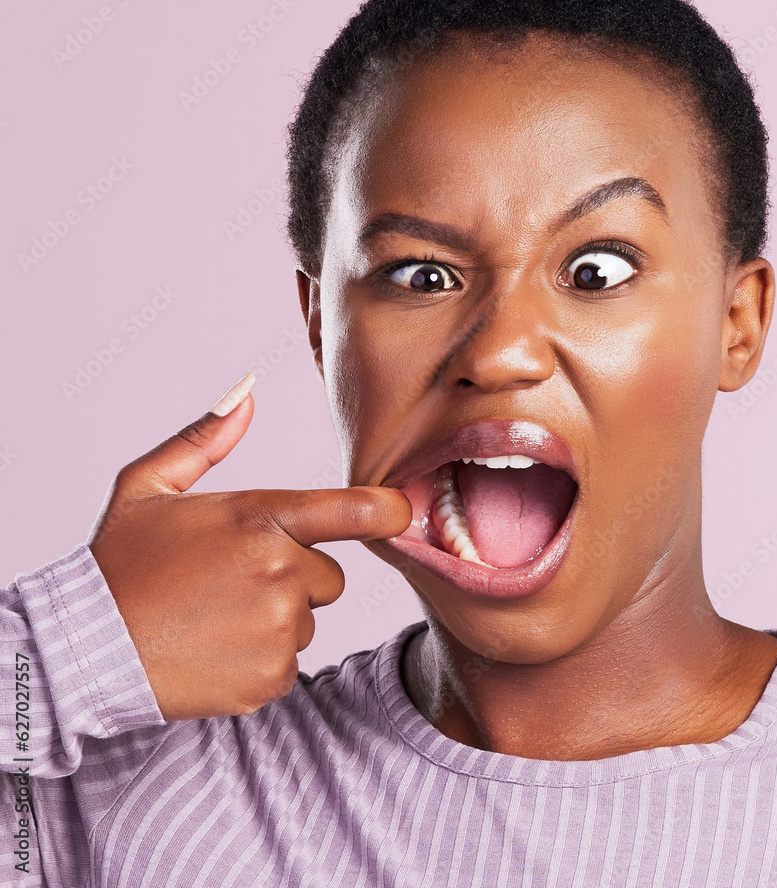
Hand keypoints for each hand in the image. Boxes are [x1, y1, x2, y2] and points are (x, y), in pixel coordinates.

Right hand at [88, 374, 410, 719]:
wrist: (83, 651)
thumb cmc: (119, 564)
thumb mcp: (148, 487)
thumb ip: (205, 438)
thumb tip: (246, 390)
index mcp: (259, 518)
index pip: (352, 510)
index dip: (388, 511)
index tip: (402, 513)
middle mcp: (280, 572)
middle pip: (329, 576)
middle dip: (294, 578)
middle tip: (230, 582)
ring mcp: (279, 628)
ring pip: (307, 620)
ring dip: (276, 619)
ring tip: (214, 617)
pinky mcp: (272, 677)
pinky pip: (289, 662)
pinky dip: (260, 661)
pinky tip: (215, 651)